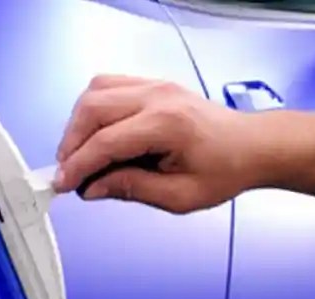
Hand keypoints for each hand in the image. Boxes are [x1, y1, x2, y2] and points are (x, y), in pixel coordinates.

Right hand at [53, 75, 262, 213]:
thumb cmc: (225, 170)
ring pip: (95, 91)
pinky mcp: (152, 84)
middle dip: (71, 143)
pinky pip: (109, 86)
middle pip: (93, 108)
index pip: (106, 142)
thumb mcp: (180, 196)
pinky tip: (94, 134)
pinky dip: (92, 110)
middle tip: (68, 172)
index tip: (62, 184)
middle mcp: (158, 97)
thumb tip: (93, 187)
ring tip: (79, 155)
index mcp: (167, 125)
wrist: (251, 146)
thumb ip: (132, 189)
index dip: (78, 166)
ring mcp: (155, 85)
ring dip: (78, 123)